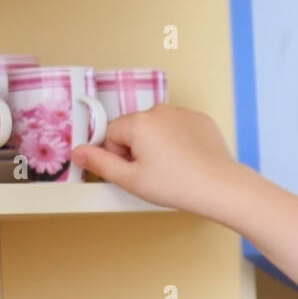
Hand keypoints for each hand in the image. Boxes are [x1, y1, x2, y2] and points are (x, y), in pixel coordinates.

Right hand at [70, 104, 243, 216]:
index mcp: (138, 122)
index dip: (118, 157)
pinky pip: (179, 128)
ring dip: (158, 145)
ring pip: (156, 128)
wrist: (220, 187)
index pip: (111, 134)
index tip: (134, 172)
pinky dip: (179, 142)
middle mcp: (159, 110)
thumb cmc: (177, 185)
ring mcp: (182, 113)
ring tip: (173, 169)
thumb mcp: (131, 180)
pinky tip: (188, 161)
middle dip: (137, 150)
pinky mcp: (200, 119)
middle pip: (133, 129)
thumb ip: (100, 163)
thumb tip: (77, 152)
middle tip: (154, 174)